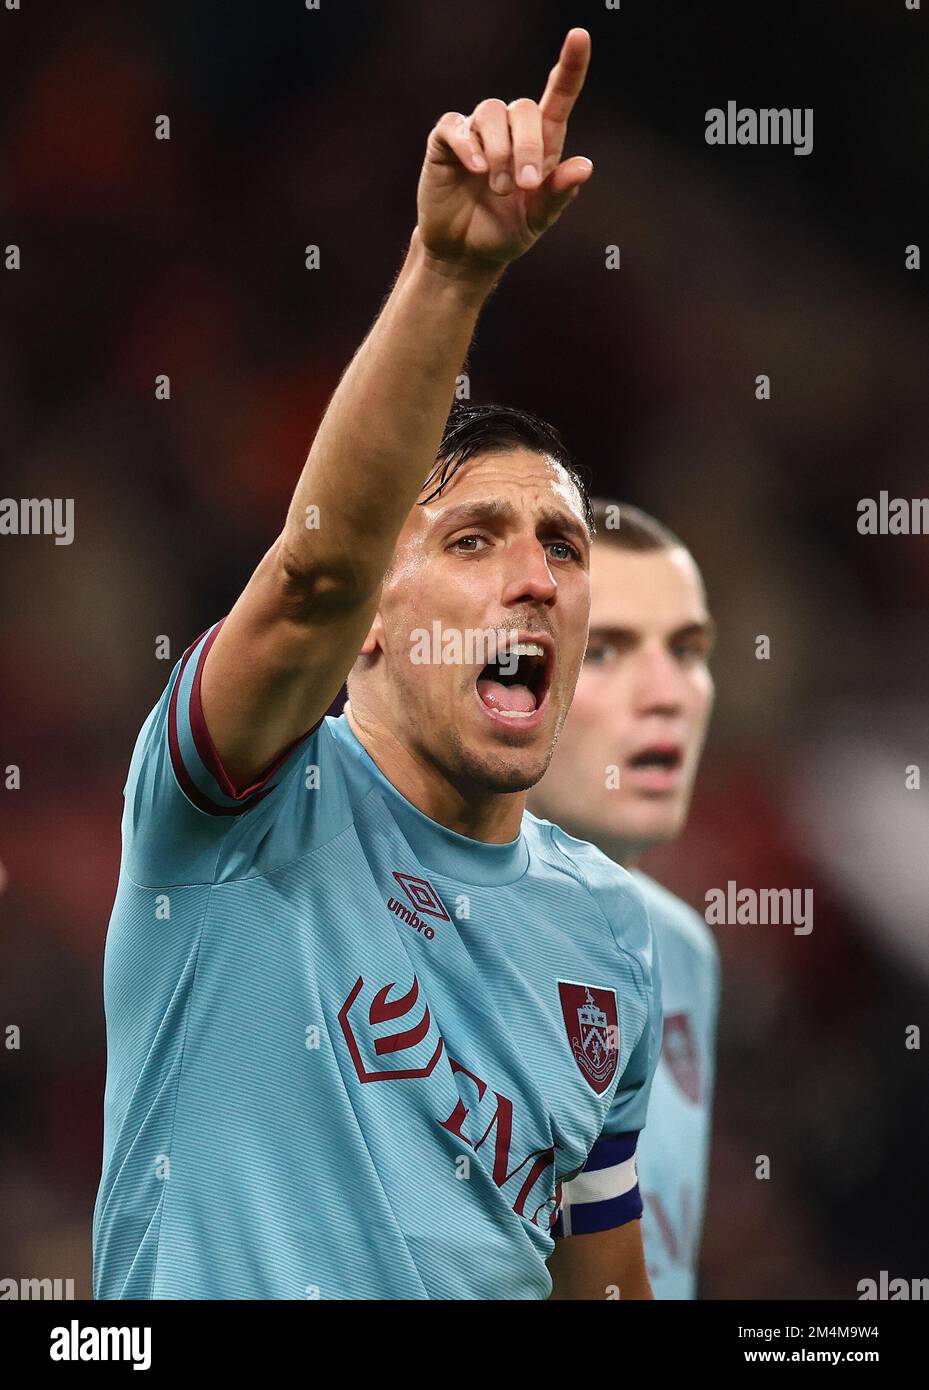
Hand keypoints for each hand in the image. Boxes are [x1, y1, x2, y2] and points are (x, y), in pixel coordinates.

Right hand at [416, 28, 592, 272]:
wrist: (464, 254)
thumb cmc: (505, 232)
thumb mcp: (538, 219)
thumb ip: (559, 193)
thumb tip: (585, 166)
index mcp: (540, 143)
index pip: (558, 95)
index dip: (570, 65)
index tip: (579, 37)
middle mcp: (510, 130)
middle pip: (522, 108)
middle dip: (527, 147)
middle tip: (524, 186)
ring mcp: (477, 132)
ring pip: (491, 112)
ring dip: (499, 152)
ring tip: (498, 188)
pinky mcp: (446, 142)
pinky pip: (457, 127)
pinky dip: (468, 146)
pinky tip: (475, 169)